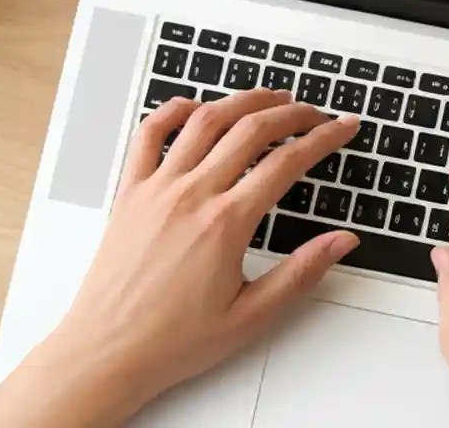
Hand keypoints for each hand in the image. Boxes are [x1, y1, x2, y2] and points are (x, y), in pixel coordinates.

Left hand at [0, 89, 360, 427]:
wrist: (105, 352)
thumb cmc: (172, 340)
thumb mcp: (252, 316)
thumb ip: (302, 272)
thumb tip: (342, 242)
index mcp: (226, 223)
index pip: (287, 162)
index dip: (324, 138)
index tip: (343, 127)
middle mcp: (191, 196)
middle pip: (251, 129)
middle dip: (292, 112)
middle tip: (316, 112)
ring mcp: (157, 189)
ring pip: (205, 121)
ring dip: (243, 100)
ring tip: (269, 96)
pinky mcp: (130, 194)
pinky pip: (149, 135)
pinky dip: (174, 111)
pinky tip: (196, 107)